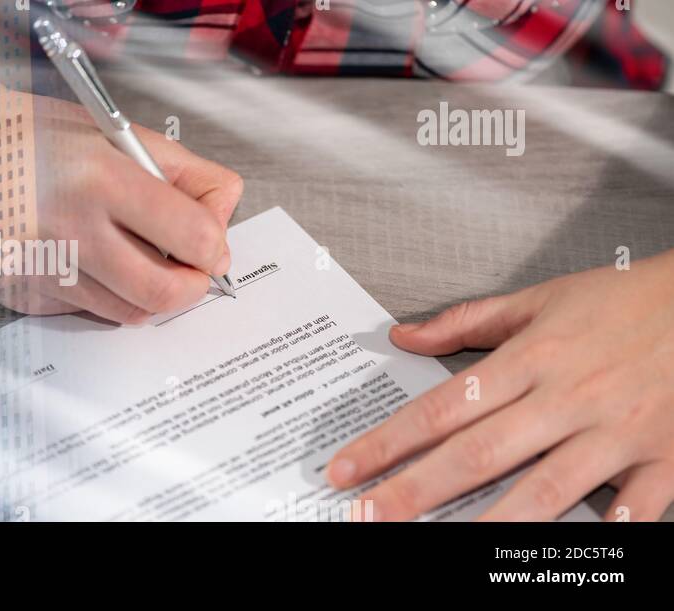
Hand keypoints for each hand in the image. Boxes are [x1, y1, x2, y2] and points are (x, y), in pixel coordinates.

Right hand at [0, 94, 241, 323]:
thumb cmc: (35, 136)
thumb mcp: (116, 134)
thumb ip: (181, 175)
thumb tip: (220, 229)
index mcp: (101, 179)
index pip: (193, 236)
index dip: (214, 246)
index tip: (211, 245)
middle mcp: (69, 229)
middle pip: (163, 292)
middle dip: (191, 287)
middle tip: (190, 271)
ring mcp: (40, 269)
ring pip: (125, 312)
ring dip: (145, 293)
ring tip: (136, 258)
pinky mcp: (20, 293)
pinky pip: (83, 311)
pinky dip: (99, 294)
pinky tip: (84, 260)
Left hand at [326, 250, 673, 520]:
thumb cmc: (628, 301)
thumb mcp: (543, 298)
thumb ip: (468, 320)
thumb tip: (403, 336)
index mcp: (533, 358)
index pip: (443, 407)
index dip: (389, 442)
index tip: (346, 468)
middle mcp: (568, 398)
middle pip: (479, 453)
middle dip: (416, 490)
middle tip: (366, 515)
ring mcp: (617, 432)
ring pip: (546, 488)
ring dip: (491, 524)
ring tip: (444, 550)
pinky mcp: (664, 458)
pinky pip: (633, 507)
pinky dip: (606, 533)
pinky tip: (561, 557)